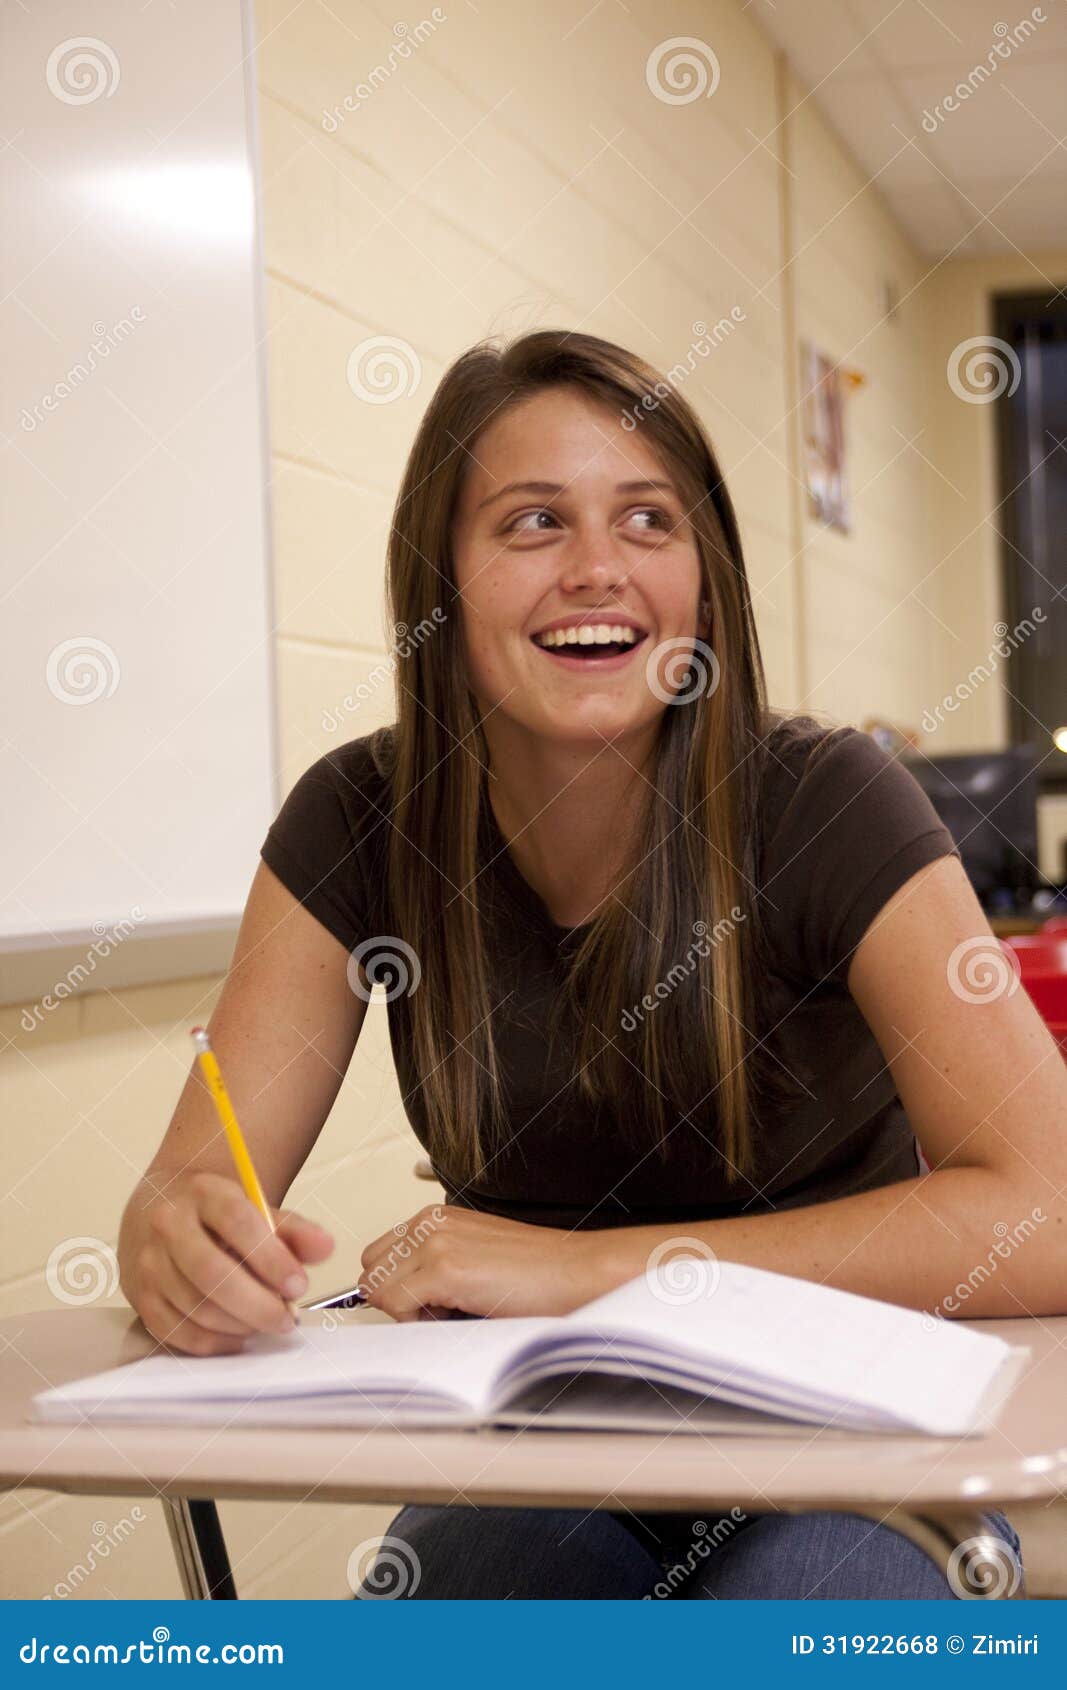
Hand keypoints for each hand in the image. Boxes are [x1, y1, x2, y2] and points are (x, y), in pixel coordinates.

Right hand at [119, 1169, 333, 1354]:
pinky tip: (240, 1334)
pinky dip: (215, 1341)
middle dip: (257, 1304)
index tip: (299, 1285)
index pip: (237, 1222)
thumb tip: (325, 1248)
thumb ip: (293, 1229)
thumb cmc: (216, 1213)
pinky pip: (178, 1331)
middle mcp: (168, 1225)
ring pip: (195, 1306)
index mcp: (202, 1193)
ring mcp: (148, 1263)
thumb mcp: (255, 1207)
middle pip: (211, 1272)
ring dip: (240, 1324)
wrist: (161, 1208)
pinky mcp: (140, 1297)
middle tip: (287, 1318)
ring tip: (269, 1322)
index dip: (271, 1258)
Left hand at [357, 1204, 610, 1321]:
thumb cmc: (535, 1272)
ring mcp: (435, 1242)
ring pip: (377, 1290)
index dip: (397, 1289)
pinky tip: (459, 1312)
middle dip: (396, 1299)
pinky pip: (397, 1305)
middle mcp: (430, 1223)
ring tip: (454, 1309)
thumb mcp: (471, 1257)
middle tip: (441, 1309)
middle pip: (370, 1273)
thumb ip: (430, 1266)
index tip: (427, 1302)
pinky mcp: (445, 1268)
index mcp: (435, 1217)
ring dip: (408, 1312)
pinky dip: (420, 1321)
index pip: (377, 1258)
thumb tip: (395, 1297)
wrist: (575, 1272)